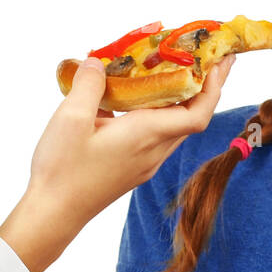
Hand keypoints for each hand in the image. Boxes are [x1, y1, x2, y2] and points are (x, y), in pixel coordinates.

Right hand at [0, 54, 235, 271]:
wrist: (52, 215)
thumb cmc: (62, 171)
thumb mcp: (70, 119)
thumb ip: (88, 86)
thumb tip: (97, 63)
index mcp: (145, 135)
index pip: (198, 114)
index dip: (213, 87)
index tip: (219, 61)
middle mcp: (152, 151)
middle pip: (190, 116)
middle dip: (202, 85)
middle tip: (202, 55)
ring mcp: (143, 163)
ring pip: (172, 126)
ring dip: (178, 99)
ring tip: (169, 71)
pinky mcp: (130, 168)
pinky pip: (153, 135)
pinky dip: (153, 112)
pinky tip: (129, 98)